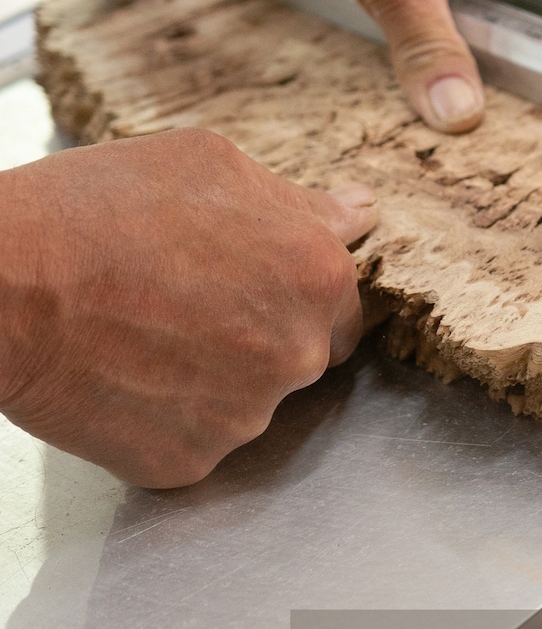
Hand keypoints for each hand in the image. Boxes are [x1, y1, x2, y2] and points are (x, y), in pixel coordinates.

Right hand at [0, 129, 377, 486]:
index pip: (342, 307)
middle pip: (302, 358)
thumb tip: (359, 214)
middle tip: (187, 307)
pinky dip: (167, 419)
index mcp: (317, 277)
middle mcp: (298, 354)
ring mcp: (245, 417)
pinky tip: (125, 378)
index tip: (251, 287)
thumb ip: (301, 203)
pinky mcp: (189, 461)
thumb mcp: (211, 167)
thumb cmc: (95, 212)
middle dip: (262, 337)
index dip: (295, 295)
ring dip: (214, 380)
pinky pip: (194, 441)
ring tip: (144, 336)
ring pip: (249, 404)